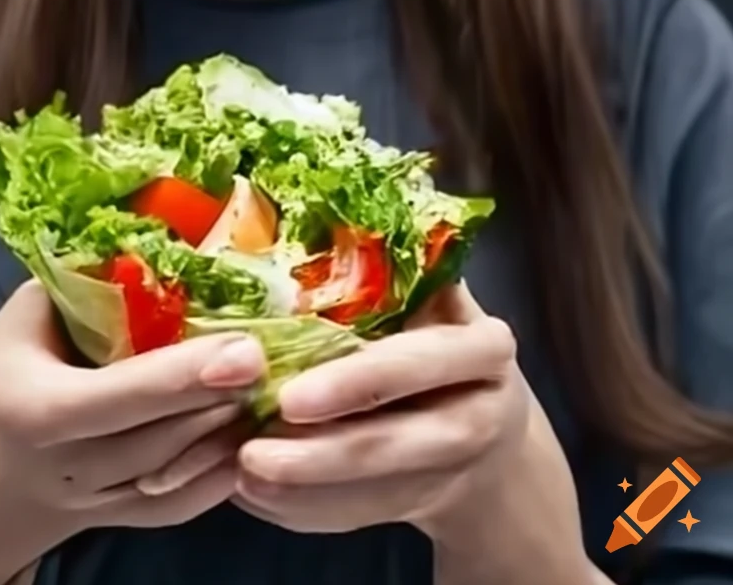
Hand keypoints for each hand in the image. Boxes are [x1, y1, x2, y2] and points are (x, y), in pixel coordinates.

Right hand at [0, 280, 264, 584]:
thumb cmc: (10, 372)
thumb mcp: (26, 316)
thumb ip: (84, 283)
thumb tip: (160, 236)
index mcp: (29, 408)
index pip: (114, 396)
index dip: (182, 376)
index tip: (244, 351)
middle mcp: (66, 467)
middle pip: (161, 436)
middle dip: (222, 396)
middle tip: (270, 354)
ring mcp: (100, 504)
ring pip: (183, 470)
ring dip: (232, 426)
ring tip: (273, 381)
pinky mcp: (132, 522)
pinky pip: (191, 499)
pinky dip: (228, 464)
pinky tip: (255, 424)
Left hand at [233, 282, 531, 537]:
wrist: (496, 439)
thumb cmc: (442, 342)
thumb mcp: (437, 301)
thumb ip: (395, 272)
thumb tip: (314, 217)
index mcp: (483, 350)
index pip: (414, 366)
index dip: (352, 383)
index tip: (289, 397)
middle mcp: (480, 416)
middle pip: (392, 445)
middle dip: (316, 456)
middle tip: (247, 454)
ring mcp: (456, 473)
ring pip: (371, 494)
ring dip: (300, 491)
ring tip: (238, 475)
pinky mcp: (425, 508)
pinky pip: (360, 518)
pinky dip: (306, 512)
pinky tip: (259, 497)